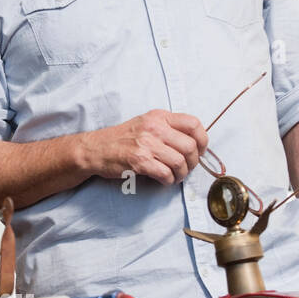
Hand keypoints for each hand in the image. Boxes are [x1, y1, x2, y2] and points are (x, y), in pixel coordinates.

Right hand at [83, 110, 207, 184]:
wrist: (96, 149)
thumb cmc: (122, 139)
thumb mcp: (146, 123)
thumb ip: (168, 128)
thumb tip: (193, 142)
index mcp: (159, 117)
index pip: (193, 124)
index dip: (203, 140)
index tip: (200, 150)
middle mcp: (154, 128)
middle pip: (190, 146)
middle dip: (193, 162)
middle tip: (187, 168)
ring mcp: (146, 144)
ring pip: (180, 162)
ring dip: (181, 174)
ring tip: (175, 176)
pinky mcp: (139, 161)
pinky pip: (166, 173)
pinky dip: (169, 180)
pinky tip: (164, 180)